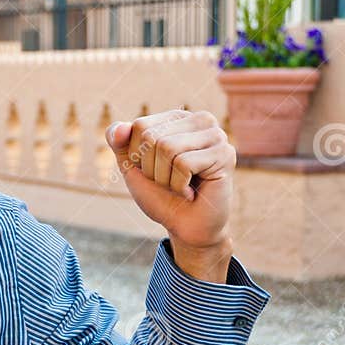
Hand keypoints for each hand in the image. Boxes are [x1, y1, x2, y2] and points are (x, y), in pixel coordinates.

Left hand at [106, 110, 234, 280]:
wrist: (184, 226)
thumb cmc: (160, 194)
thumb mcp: (131, 166)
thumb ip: (119, 142)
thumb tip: (121, 127)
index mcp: (178, 118)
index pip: (139, 126)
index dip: (137, 156)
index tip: (155, 169)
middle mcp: (200, 120)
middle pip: (152, 136)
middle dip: (151, 168)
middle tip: (169, 181)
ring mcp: (216, 135)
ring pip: (167, 147)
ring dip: (164, 177)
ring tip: (180, 186)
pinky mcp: (225, 154)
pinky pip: (183, 164)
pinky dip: (178, 185)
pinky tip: (191, 191)